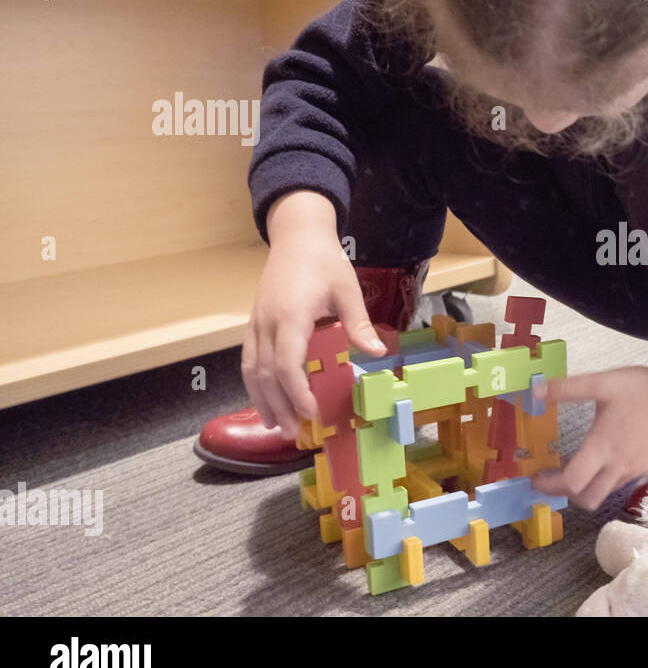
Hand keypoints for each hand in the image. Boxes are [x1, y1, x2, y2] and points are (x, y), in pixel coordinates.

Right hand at [241, 191, 387, 435]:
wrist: (297, 235)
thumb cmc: (324, 261)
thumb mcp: (347, 290)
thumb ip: (359, 324)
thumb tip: (378, 353)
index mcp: (291, 315)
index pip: (286, 363)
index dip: (296, 392)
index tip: (310, 412)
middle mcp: (267, 322)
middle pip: (266, 374)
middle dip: (278, 406)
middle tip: (293, 433)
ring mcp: (256, 323)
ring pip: (251, 369)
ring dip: (262, 400)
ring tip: (275, 425)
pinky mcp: (254, 322)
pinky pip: (249, 359)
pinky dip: (256, 383)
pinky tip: (266, 399)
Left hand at [532, 355, 647, 510]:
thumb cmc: (641, 388)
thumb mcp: (602, 382)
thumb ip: (568, 388)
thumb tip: (535, 392)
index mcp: (603, 446)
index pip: (572, 481)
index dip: (549, 486)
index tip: (537, 479)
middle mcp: (618, 464)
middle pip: (587, 498)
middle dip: (565, 495)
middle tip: (552, 481)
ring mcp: (635, 468)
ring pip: (605, 492)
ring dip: (586, 488)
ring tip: (576, 469)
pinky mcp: (647, 466)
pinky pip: (621, 483)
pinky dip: (605, 480)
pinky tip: (603, 460)